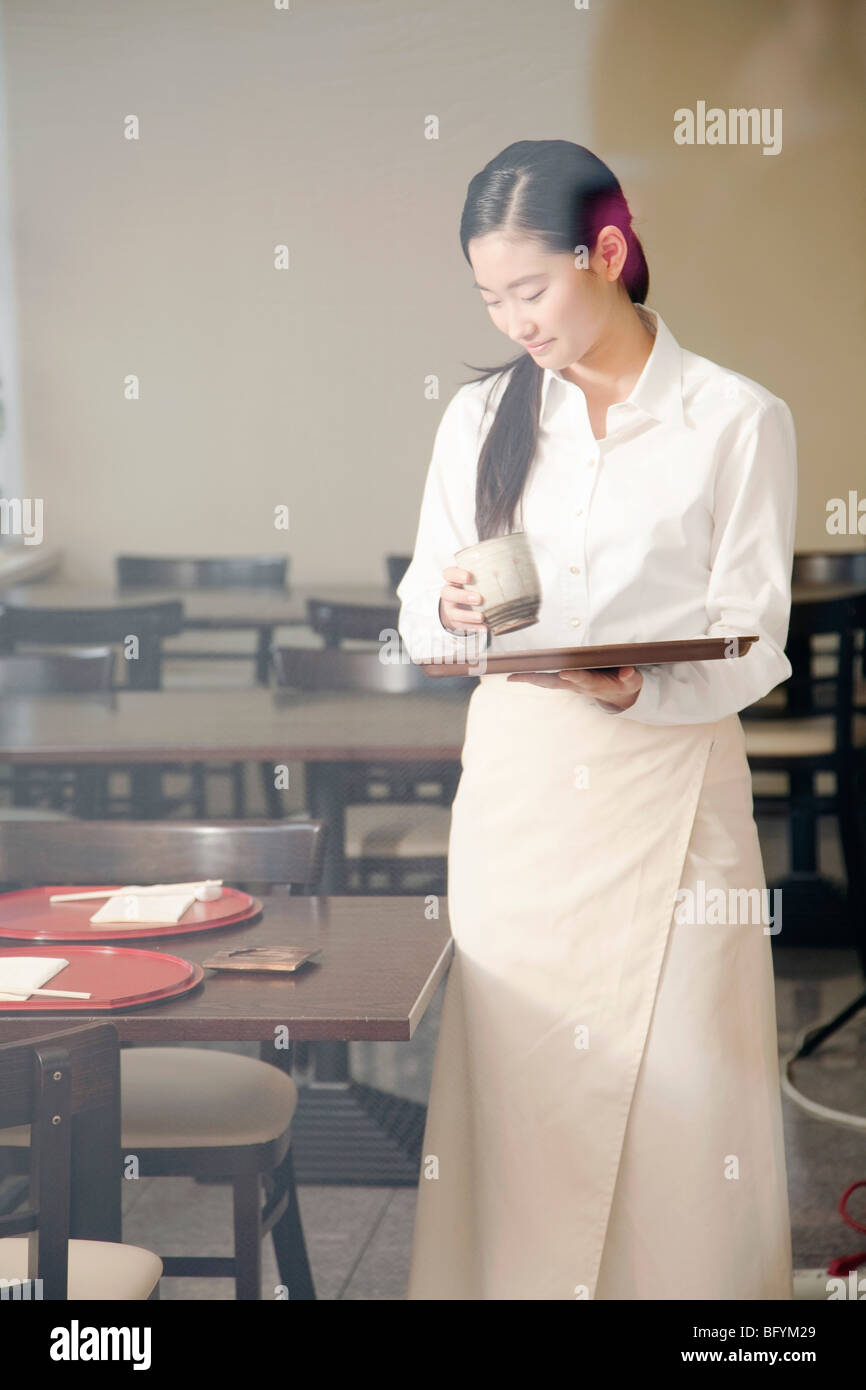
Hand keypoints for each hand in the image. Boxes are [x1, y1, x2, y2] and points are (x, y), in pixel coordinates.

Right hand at [439, 566, 488, 634]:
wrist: (459, 604)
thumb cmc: (472, 586)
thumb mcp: (476, 576)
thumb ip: (488, 570)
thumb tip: (516, 559)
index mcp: (453, 579)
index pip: (448, 573)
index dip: (456, 575)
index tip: (469, 576)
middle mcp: (449, 593)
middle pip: (448, 593)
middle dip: (462, 596)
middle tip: (478, 599)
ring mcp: (451, 608)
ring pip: (455, 613)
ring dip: (468, 615)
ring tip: (482, 617)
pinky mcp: (456, 621)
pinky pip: (463, 626)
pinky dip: (474, 627)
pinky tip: (485, 628)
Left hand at [507, 664, 642, 710]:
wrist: (619, 696)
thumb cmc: (624, 683)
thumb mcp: (632, 680)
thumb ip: (629, 676)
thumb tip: (626, 672)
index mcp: (595, 683)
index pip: (583, 679)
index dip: (574, 676)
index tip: (564, 672)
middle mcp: (578, 685)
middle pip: (555, 682)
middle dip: (538, 679)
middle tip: (519, 676)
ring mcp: (570, 684)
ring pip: (547, 682)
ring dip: (530, 679)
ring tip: (511, 676)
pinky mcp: (566, 681)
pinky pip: (545, 679)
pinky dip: (531, 677)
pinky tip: (516, 675)